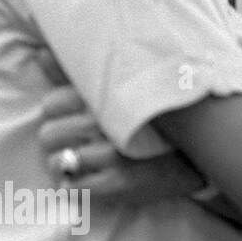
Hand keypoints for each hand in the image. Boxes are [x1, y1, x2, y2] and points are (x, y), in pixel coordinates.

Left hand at [38, 82, 206, 206]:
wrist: (201, 150)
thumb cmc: (154, 113)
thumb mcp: (121, 83)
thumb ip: (78, 69)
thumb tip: (40, 52)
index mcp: (107, 94)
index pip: (52, 104)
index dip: (58, 111)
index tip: (77, 113)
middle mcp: (107, 122)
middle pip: (49, 134)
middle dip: (60, 138)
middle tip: (82, 138)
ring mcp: (113, 154)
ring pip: (58, 162)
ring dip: (67, 163)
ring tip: (87, 159)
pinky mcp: (117, 183)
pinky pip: (72, 188)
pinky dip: (77, 185)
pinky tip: (94, 176)